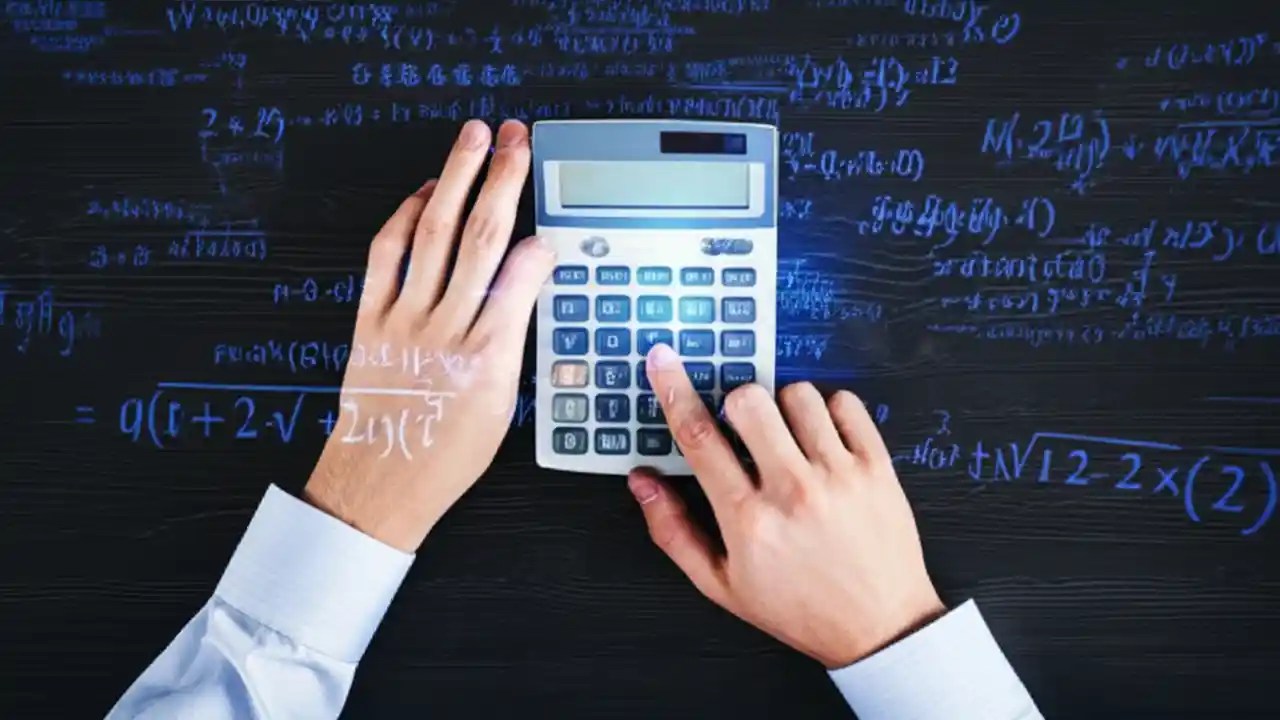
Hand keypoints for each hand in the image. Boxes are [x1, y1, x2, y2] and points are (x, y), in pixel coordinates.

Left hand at [304, 119, 553, 552]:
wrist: (380, 481)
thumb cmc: (445, 455)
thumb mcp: (501, 406)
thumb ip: (514, 339)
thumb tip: (526, 286)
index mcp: (490, 357)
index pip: (521, 277)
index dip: (538, 236)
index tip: (550, 214)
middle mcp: (447, 330)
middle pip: (481, 236)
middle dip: (503, 179)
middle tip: (517, 139)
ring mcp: (404, 320)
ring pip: (435, 232)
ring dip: (456, 176)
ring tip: (474, 137)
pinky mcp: (369, 319)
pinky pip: (386, 255)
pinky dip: (404, 217)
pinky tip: (424, 192)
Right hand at [627, 344, 944, 668]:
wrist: (879, 628)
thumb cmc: (799, 607)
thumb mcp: (721, 584)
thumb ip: (673, 530)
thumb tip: (642, 481)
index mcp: (748, 520)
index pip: (699, 437)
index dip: (674, 390)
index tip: (663, 361)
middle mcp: (793, 492)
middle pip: (748, 401)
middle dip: (737, 403)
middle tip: (746, 430)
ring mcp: (839, 476)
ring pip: (798, 394)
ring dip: (785, 408)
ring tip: (791, 442)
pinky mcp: (877, 468)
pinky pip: (846, 404)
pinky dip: (831, 411)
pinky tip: (825, 441)